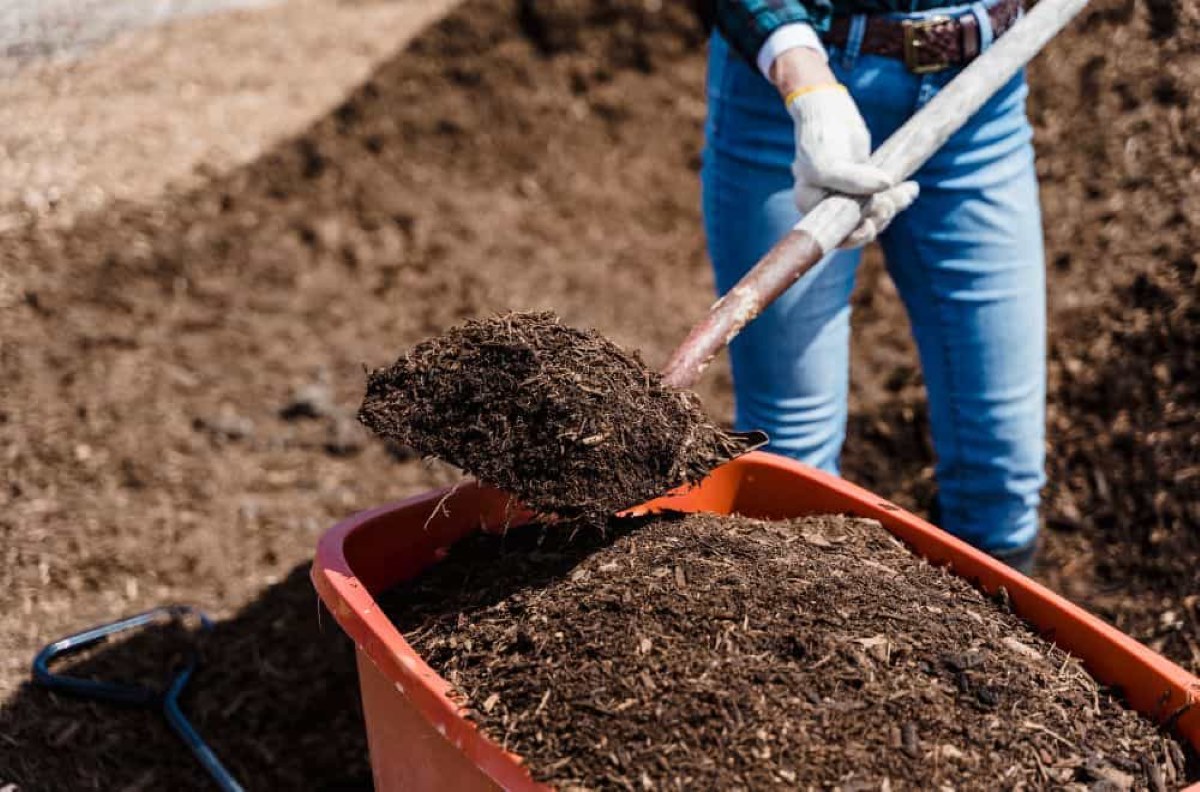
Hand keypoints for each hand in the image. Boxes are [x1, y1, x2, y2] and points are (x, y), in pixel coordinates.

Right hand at [771, 49, 918, 248]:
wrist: (830, 111)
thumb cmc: (821, 137)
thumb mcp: (829, 162)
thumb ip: (853, 180)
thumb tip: (886, 186)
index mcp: (811, 206)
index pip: (833, 234)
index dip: (853, 237)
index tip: (870, 226)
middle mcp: (827, 205)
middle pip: (856, 227)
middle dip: (877, 218)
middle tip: (890, 202)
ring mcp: (847, 196)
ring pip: (873, 214)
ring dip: (892, 206)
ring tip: (907, 191)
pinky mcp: (864, 186)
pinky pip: (883, 199)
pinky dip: (898, 196)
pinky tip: (911, 188)